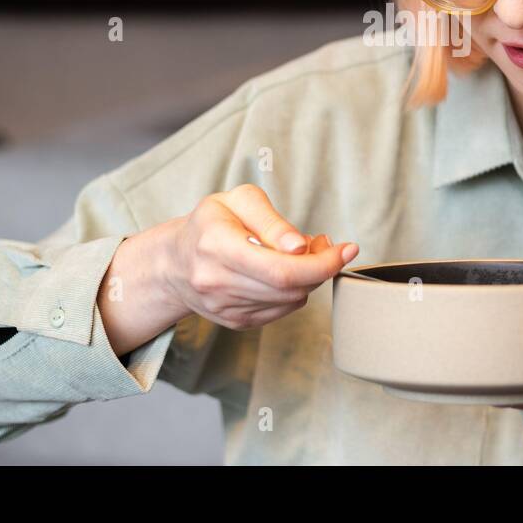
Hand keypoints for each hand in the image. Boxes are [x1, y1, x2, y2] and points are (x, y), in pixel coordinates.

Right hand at [165, 183, 357, 330]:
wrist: (176, 262)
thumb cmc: (212, 223)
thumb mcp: (239, 200)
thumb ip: (272, 220)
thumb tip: (300, 247)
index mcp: (216, 245)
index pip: (280, 269)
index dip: (322, 263)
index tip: (347, 249)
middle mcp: (216, 282)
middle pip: (289, 288)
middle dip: (321, 267)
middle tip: (326, 245)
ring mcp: (224, 308)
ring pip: (290, 301)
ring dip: (309, 278)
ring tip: (298, 253)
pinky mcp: (235, 322)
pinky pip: (282, 311)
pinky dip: (293, 291)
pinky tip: (284, 270)